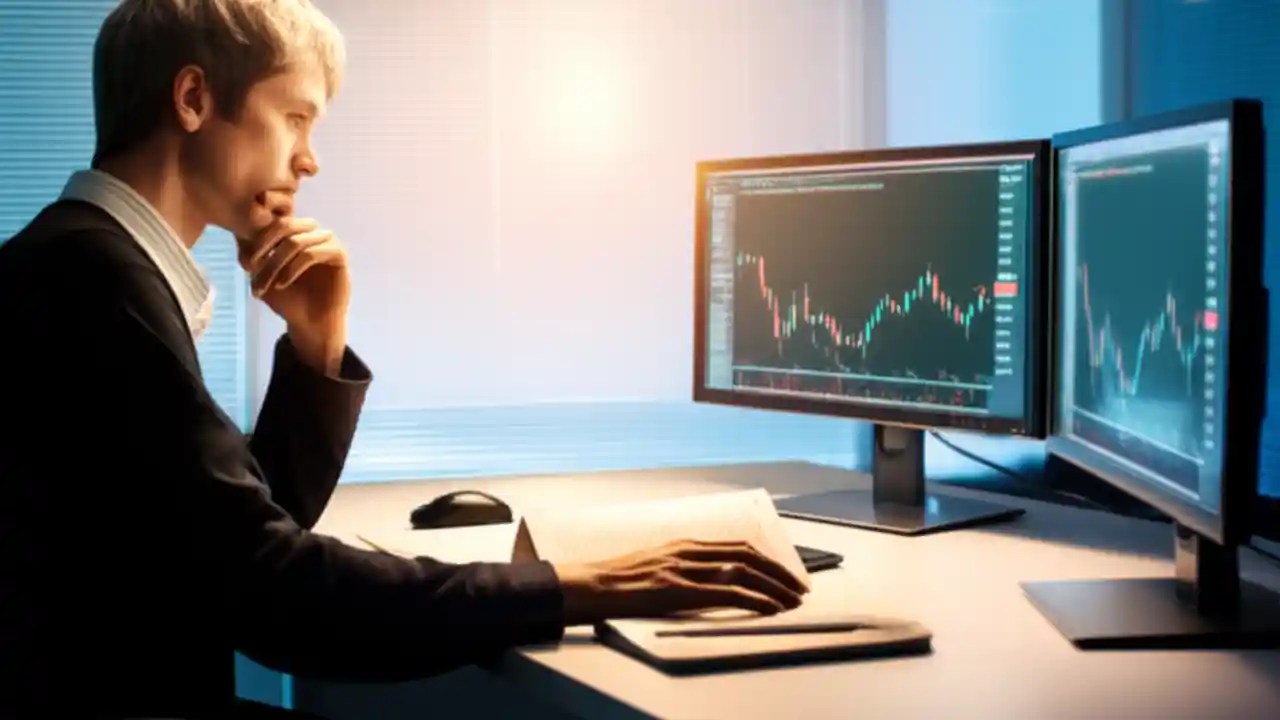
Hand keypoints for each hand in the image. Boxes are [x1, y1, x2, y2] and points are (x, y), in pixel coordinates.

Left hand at [237, 214, 350, 372]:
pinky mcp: (339, 254)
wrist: (309, 323)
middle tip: (250, 268)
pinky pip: (311, 254)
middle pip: (284, 225)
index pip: (273, 221)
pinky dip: (292, 269)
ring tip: (266, 285)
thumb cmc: (286, 298)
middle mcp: (312, 231)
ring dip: (275, 264)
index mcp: (295, 231)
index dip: (256, 239)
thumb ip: (252, 254)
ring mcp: (327, 240)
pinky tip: (282, 284)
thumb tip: (237, 232)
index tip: (245, 264)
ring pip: (295, 242)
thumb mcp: (261, 274)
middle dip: (263, 247)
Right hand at [553, 539, 807, 625]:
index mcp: (684, 544)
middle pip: (747, 554)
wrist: (589, 585)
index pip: (737, 546)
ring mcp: (683, 568)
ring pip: (742, 571)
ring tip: (792, 600)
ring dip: (774, 586)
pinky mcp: (677, 588)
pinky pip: (726, 592)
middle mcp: (688, 550)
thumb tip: (713, 582)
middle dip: (779, 571)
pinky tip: (769, 607)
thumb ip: (684, 569)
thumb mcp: (657, 566)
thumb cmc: (618, 581)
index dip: (767, 560)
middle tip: (799, 587)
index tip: (784, 573)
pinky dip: (754, 599)